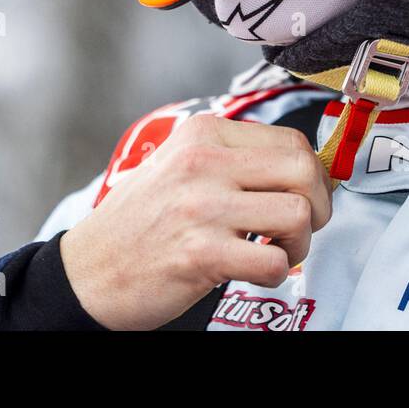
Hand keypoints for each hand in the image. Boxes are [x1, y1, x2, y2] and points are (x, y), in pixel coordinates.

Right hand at [59, 111, 332, 329]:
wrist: (89, 269)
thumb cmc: (139, 221)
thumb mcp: (180, 164)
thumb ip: (233, 157)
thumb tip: (303, 167)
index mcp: (202, 133)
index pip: (291, 141)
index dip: (313, 174)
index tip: (306, 195)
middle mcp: (203, 163)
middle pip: (303, 171)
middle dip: (319, 205)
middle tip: (301, 226)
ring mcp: (202, 207)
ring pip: (298, 215)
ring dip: (299, 243)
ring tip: (276, 250)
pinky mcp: (201, 253)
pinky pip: (274, 262)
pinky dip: (274, 273)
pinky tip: (251, 270)